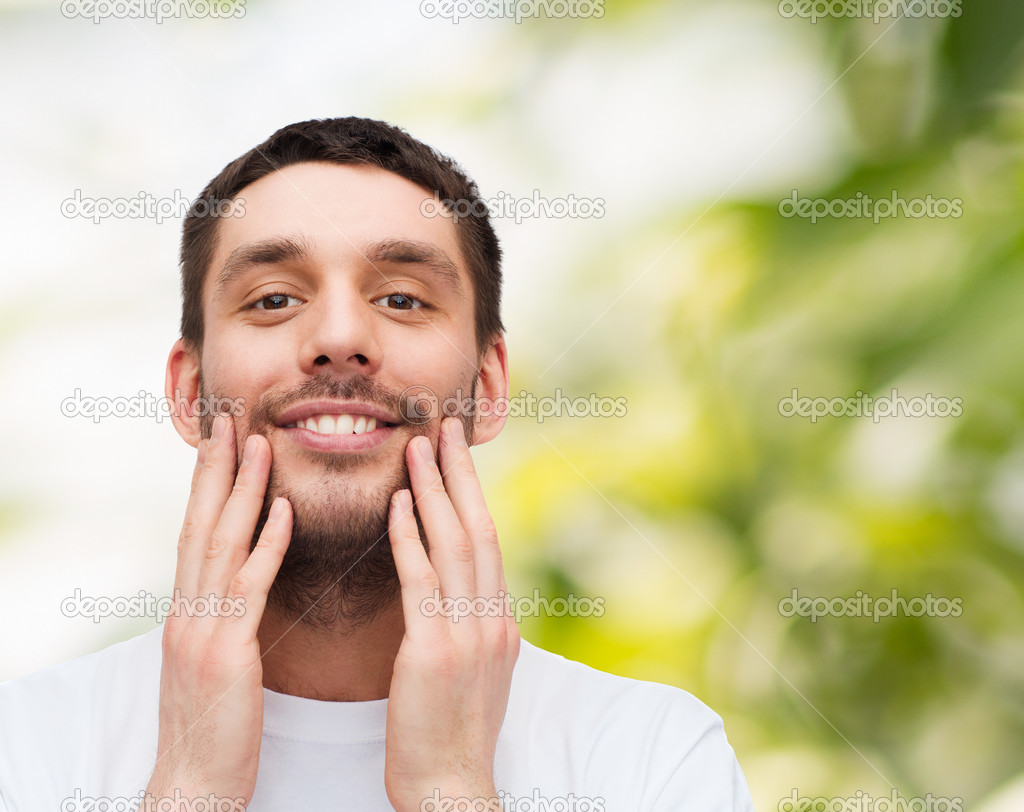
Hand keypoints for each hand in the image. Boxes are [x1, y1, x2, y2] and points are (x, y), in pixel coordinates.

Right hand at [145, 412, 291, 809]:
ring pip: (221, 542)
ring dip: (243, 489)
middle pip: (202, 523)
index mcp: (189, 611)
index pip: (198, 532)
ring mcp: (201, 629)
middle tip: (233, 419)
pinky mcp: (224, 654)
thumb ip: (225, 617)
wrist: (194, 785)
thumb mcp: (215, 661)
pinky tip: (284, 510)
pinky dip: (266, 544)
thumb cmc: (216, 726)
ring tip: (259, 443)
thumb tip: (242, 581)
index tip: (225, 441)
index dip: (211, 484)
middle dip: (218, 469)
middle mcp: (188, 610)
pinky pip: (248, 587)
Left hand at [384, 417, 519, 811]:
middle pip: (480, 527)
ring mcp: (469, 632)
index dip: (472, 494)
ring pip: (456, 543)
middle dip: (461, 475)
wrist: (450, 787)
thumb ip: (477, 626)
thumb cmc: (452, 733)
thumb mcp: (478, 671)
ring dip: (436, 490)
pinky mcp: (436, 650)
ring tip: (420, 446)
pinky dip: (411, 537)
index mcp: (500, 620)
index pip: (488, 540)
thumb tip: (477, 595)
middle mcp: (493, 618)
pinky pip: (423, 581)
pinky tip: (396, 504)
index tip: (457, 456)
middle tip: (445, 427)